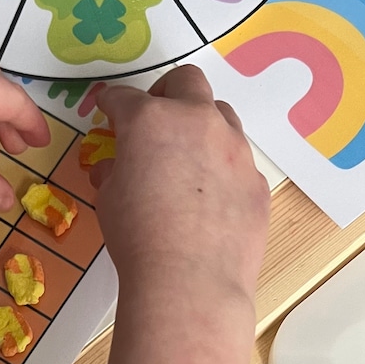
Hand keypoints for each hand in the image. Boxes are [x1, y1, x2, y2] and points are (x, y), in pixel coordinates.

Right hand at [91, 67, 268, 308]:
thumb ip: (115, 173)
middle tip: (155, 116)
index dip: (112, 104)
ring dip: (201, 126)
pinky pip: (238, 162)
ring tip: (188, 157)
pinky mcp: (257, 180)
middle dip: (167, 92)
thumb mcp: (110, 201)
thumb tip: (115, 168)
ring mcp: (235, 149)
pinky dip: (222, 169)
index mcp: (151, 121)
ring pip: (222, 116)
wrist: (190, 281)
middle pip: (186, 82)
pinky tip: (210, 200)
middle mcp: (198, 122)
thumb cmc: (138, 239)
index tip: (108, 110)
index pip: (125, 98)